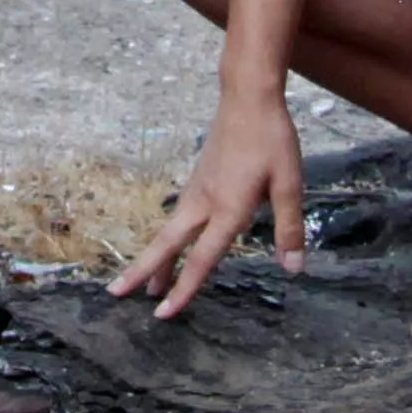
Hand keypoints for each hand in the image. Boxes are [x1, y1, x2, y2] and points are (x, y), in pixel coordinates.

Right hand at [111, 92, 304, 322]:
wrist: (248, 98)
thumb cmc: (272, 140)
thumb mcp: (290, 184)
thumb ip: (289, 227)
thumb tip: (294, 267)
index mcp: (228, 209)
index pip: (201, 259)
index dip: (183, 290)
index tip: (164, 314)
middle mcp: (204, 203)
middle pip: (167, 245)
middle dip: (142, 272)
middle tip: (118, 294)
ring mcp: (197, 190)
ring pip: (170, 232)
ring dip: (156, 259)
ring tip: (146, 284)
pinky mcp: (199, 180)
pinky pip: (179, 217)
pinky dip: (169, 239)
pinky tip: (174, 245)